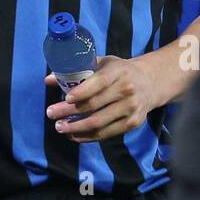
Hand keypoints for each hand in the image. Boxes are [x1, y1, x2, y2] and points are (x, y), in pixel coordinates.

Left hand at [45, 48, 189, 142]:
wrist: (150, 83)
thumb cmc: (120, 71)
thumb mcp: (103, 63)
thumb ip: (78, 69)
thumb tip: (48, 79)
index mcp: (118, 71)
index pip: (99, 83)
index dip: (81, 92)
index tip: (65, 98)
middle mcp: (126, 90)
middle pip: (94, 105)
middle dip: (69, 111)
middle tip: (51, 114)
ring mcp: (131, 108)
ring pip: (99, 122)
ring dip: (76, 127)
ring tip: (59, 127)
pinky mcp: (132, 123)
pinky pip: (106, 133)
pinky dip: (88, 137)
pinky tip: (74, 135)